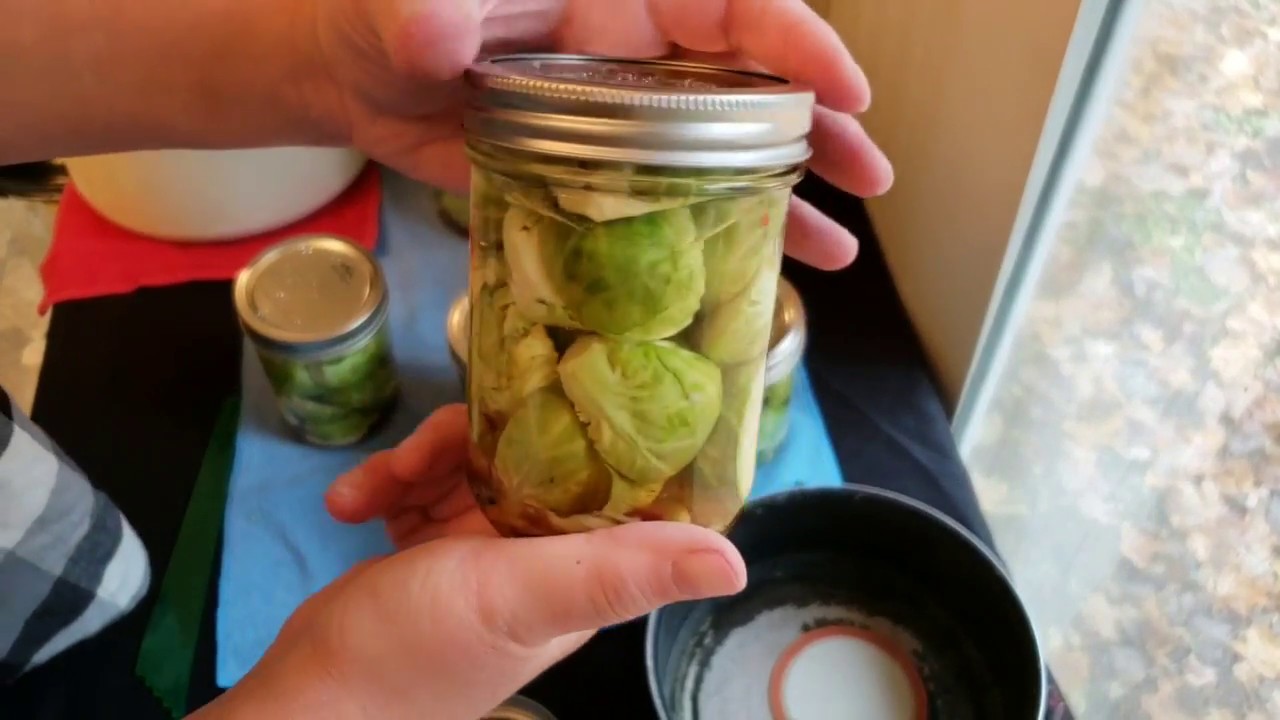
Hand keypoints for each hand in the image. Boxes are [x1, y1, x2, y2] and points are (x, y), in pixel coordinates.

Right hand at [198, 405, 745, 719]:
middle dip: (467, 443)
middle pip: (526, 457)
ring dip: (414, 463)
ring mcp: (479, 553)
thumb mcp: (524, 599)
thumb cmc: (416, 651)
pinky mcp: (426, 550)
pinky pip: (417, 490)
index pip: (609, 481)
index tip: (561, 391)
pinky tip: (348, 502)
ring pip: (464, 464)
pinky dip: (383, 487)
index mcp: (580, 568)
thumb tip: (734, 563)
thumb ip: (621, 572)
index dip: (591, 435)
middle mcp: (539, 557)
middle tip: (420, 453)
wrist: (307, 697)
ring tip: (375, 485)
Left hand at [302, 0, 891, 268]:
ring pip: (725, 149)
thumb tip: (438, 28)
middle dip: (819, 124)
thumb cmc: (379, 9)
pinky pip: (672, 201)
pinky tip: (754, 271)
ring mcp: (623, 118)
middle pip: (751, 83)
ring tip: (839, 245)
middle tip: (871, 174)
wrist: (352, 70)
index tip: (843, 85)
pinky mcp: (598, 172)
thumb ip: (430, 7)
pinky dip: (714, 233)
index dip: (794, 40)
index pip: (728, 7)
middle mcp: (637, 53)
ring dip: (786, 191)